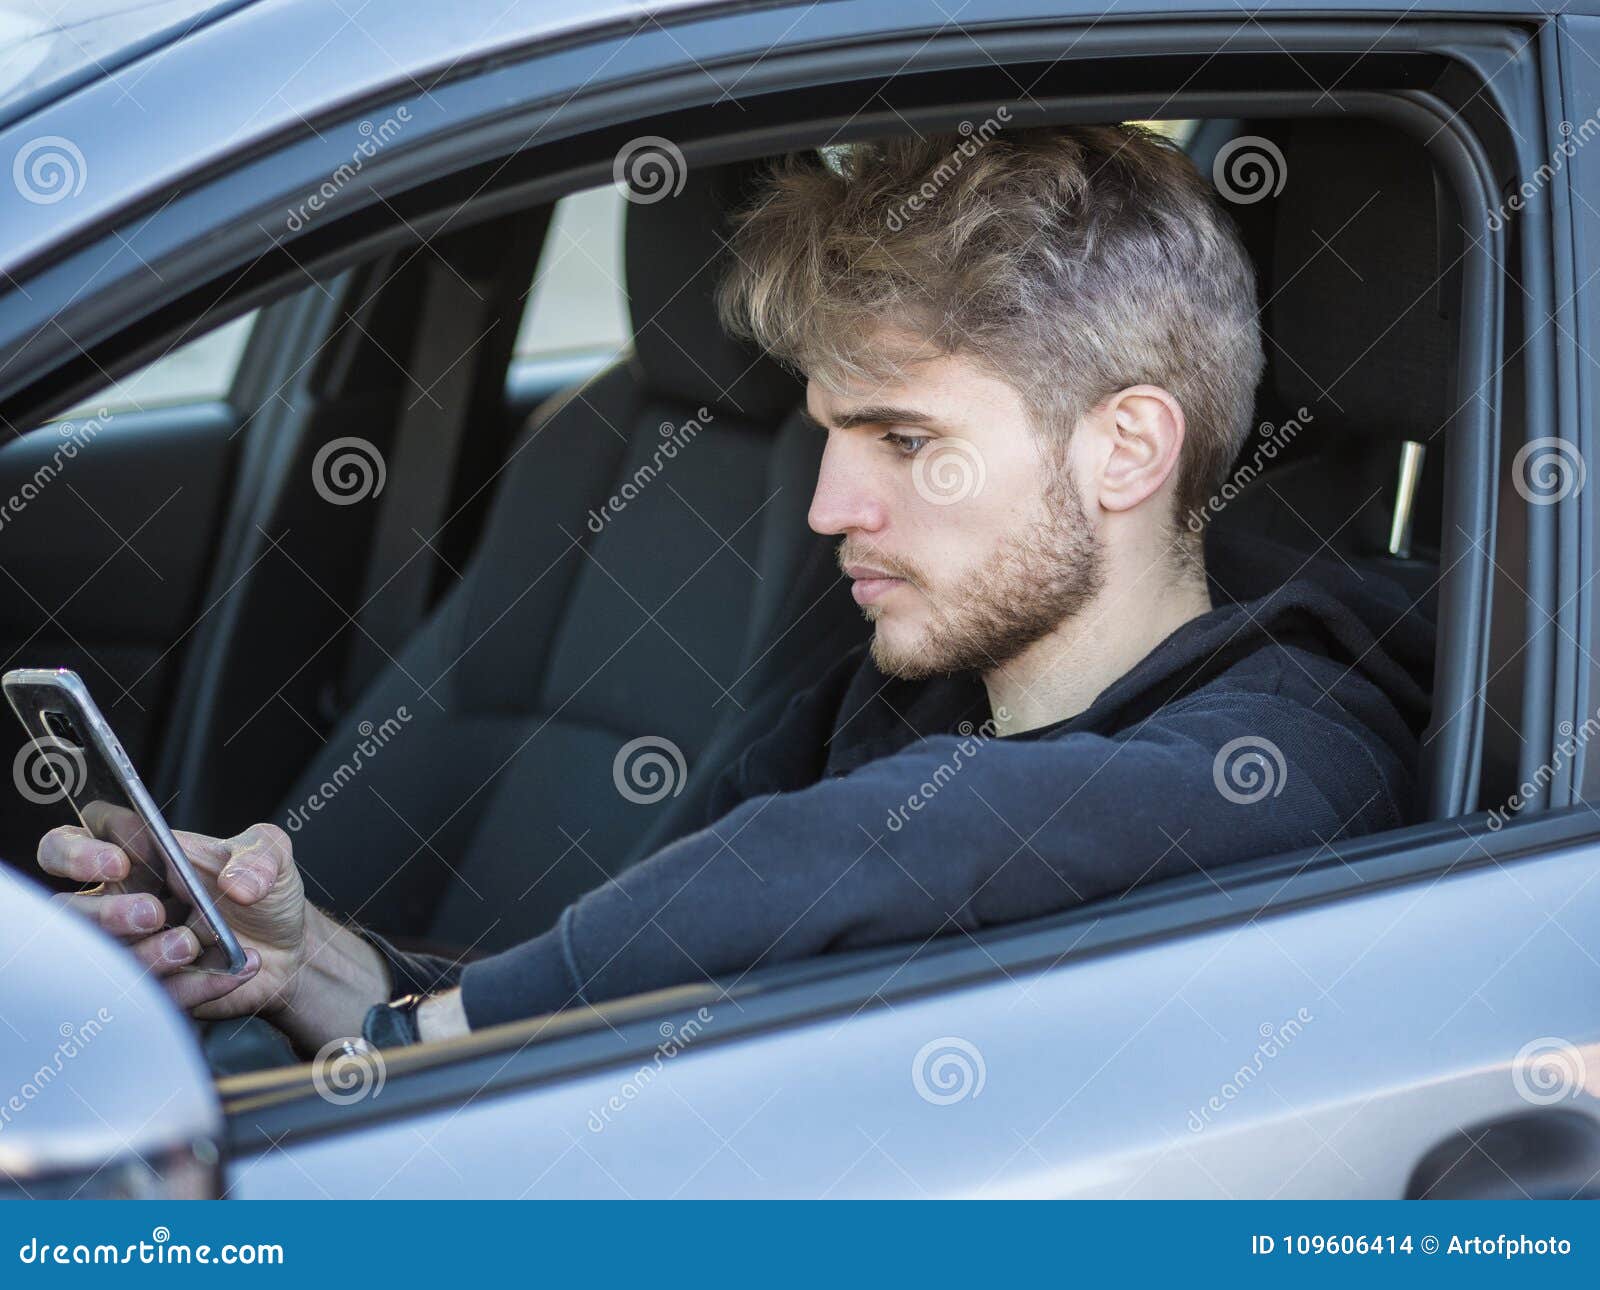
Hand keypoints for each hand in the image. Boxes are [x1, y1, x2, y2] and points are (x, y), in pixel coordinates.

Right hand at [37, 814, 307, 1022]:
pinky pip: (155, 996)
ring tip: (192, 944)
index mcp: (135, 857)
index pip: (70, 843)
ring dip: (147, 954)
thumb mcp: (272, 854)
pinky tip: (230, 970)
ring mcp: (131, 950)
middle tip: (152, 913)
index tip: (117, 863)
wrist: (290, 948)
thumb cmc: (263, 892)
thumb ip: (259, 855)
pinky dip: (193, 985)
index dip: (77, 852)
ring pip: (104, 960)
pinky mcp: (152, 990)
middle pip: (69, 910)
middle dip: (105, 914)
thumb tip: (235, 883)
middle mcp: (121, 902)